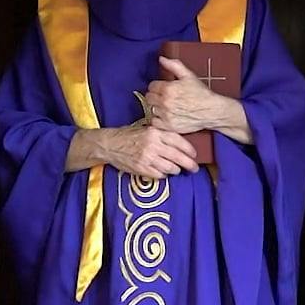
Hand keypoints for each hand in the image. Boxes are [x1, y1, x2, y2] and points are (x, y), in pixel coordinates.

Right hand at [85, 123, 199, 178]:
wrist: (109, 144)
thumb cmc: (128, 135)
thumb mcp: (146, 129)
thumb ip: (161, 135)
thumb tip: (178, 144)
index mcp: (155, 132)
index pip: (178, 141)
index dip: (189, 149)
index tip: (194, 154)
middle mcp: (153, 145)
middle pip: (177, 157)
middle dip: (189, 164)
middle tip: (194, 168)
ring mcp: (147, 158)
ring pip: (170, 168)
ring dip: (176, 170)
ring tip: (177, 170)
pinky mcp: (141, 169)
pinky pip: (159, 175)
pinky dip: (164, 175)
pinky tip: (163, 173)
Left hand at [145, 57, 234, 134]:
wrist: (211, 111)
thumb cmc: (201, 93)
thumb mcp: (189, 75)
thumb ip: (174, 66)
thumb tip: (162, 59)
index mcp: (168, 89)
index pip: (151, 86)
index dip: (157, 86)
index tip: (163, 88)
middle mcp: (165, 102)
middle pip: (149, 97)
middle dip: (155, 96)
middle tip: (164, 97)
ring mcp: (166, 115)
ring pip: (151, 109)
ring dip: (157, 107)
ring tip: (166, 107)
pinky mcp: (168, 126)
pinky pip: (154, 122)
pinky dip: (158, 119)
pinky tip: (165, 116)